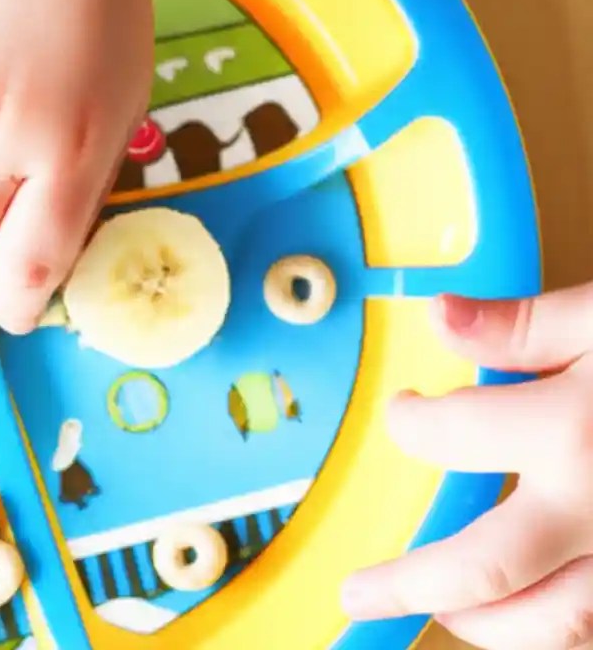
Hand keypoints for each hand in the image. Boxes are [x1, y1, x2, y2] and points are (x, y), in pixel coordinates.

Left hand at [341, 283, 592, 648]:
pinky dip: (565, 633)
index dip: (408, 425)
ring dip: (488, 628)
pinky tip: (534, 617)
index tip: (405, 417)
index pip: (444, 436)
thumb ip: (528, 325)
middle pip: (480, 570)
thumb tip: (443, 314)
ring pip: (552, 625)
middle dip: (408, 585)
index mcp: (575, 427)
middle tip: (361, 594)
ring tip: (445, 613)